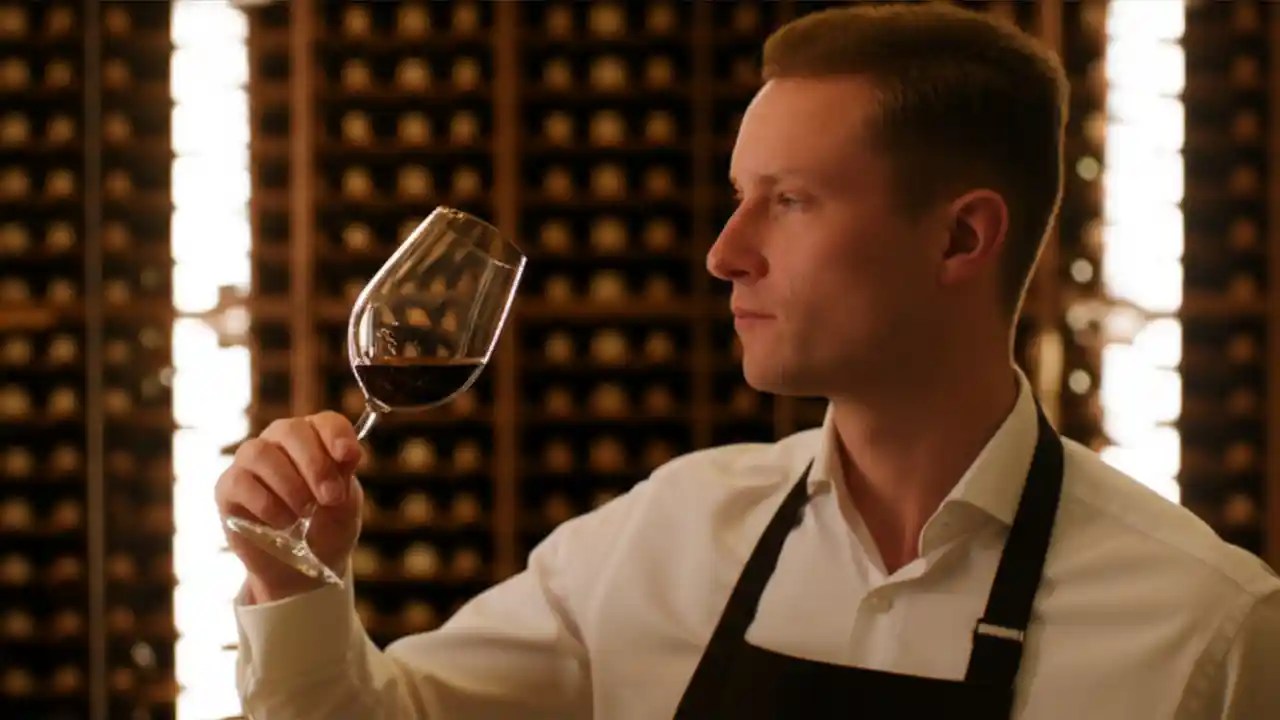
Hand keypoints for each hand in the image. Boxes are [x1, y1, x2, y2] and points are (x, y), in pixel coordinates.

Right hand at [215, 411, 364, 601]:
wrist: (298, 570)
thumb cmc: (325, 529)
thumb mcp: (345, 505)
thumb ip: (345, 478)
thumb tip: (349, 453)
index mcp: (315, 439)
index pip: (325, 421)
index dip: (337, 435)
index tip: (349, 458)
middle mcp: (280, 441)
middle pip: (291, 430)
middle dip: (315, 464)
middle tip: (330, 498)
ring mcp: (250, 462)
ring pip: (260, 452)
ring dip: (288, 484)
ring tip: (305, 513)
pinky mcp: (228, 487)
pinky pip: (239, 481)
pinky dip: (265, 502)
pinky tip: (283, 522)